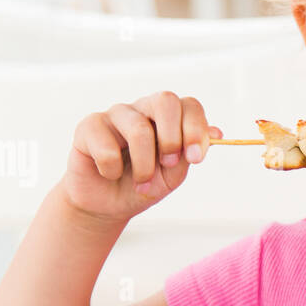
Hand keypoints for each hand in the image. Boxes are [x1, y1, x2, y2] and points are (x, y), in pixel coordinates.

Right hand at [64, 92, 222, 222]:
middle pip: (165, 100)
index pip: (189, 105)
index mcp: (168, 118)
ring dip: (144, 165)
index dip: (196, 129)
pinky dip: (112, 169)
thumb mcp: (173, 175)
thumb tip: (216, 133)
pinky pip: (106, 145)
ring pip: (138, 129)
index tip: (195, 159)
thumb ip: (190, 153)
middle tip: (167, 164)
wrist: (108, 205)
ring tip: (141, 182)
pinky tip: (109, 174)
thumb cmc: (143, 185)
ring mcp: (115, 115)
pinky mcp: (89, 126)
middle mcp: (143, 109)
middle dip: (172, 138)